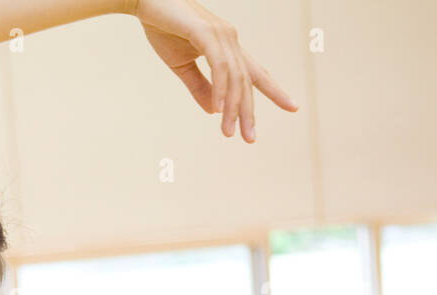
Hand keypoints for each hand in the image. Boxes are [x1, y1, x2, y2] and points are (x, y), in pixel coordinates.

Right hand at [128, 0, 297, 142]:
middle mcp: (230, 39)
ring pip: (235, 78)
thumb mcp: (181, 65)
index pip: (255, 72)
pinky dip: (221, 89)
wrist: (145, 1)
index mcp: (227, 46)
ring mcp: (220, 35)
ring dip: (233, 108)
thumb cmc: (163, 28)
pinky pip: (219, 67)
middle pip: (247, 81)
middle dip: (249, 111)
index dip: (274, 90)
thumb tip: (213, 111)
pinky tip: (218, 110)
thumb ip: (199, 87)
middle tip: (250, 138)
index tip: (292, 107)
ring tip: (229, 132)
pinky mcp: (206, 33)